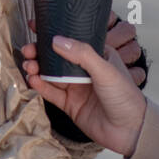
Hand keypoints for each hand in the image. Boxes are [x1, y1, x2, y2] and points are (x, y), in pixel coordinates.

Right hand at [21, 11, 146, 156]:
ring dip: (38, 68)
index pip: (72, 40)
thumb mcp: (105, 70)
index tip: (36, 26)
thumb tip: (57, 40)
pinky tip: (33, 79)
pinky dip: (41, 86)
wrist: (130, 131)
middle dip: (41, 52)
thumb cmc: (125, 97)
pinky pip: (52, 93)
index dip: (55, 33)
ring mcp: (77, 87)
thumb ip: (82, 54)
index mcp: (97, 56)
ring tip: (28, 65)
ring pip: (51, 74)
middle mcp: (85, 70)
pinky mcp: (70, 105)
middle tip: (28, 50)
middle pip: (57, 57)